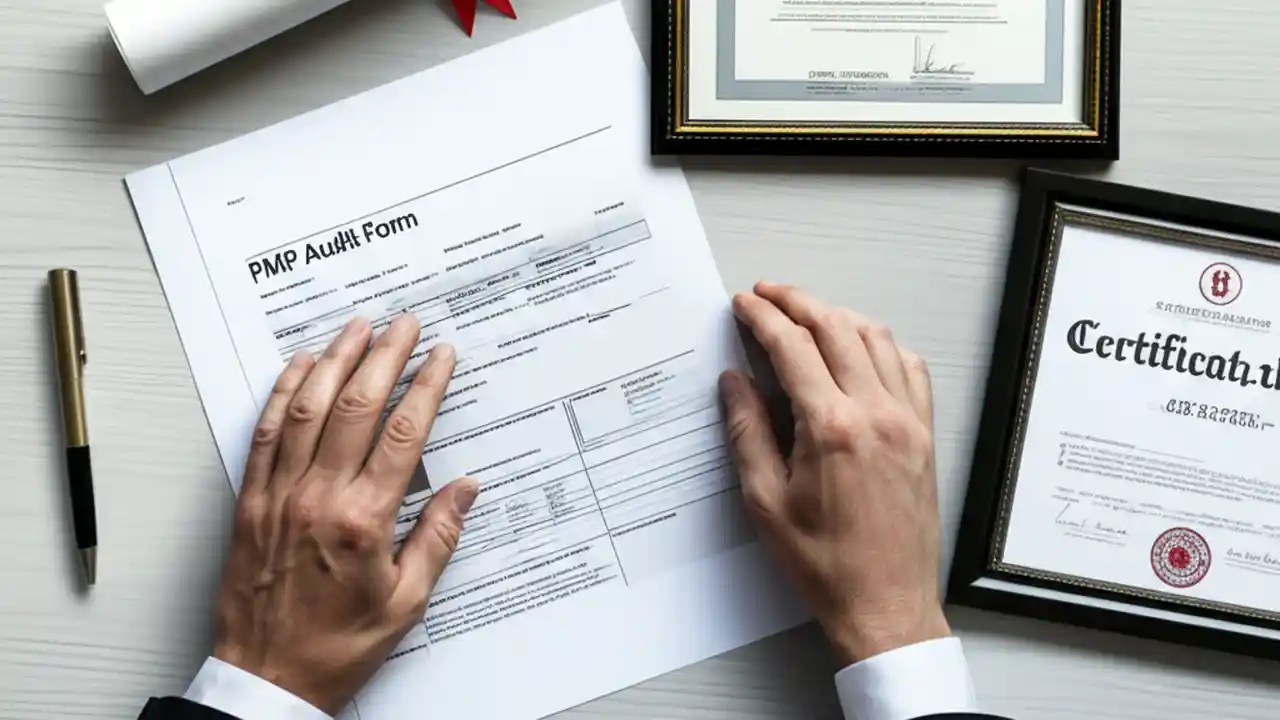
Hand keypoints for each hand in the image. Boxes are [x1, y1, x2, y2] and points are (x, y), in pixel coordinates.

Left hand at [212, 314, 478, 713]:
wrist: (267, 679)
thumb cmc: (336, 648)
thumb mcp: (406, 603)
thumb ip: (437, 538)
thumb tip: (466, 488)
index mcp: (363, 522)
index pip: (404, 434)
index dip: (426, 386)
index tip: (441, 356)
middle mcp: (319, 498)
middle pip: (356, 407)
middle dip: (385, 356)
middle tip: (404, 323)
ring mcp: (279, 495)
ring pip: (307, 409)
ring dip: (334, 361)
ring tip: (357, 327)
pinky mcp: (250, 502)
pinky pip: (266, 434)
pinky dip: (282, 394)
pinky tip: (298, 366)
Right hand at [720, 282, 948, 665]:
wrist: (885, 604)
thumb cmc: (825, 564)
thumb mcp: (765, 501)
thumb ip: (747, 432)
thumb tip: (735, 382)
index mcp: (831, 428)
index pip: (793, 347)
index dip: (764, 317)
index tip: (745, 304)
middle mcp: (876, 414)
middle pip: (835, 328)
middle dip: (797, 302)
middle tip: (768, 294)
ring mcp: (908, 421)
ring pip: (877, 339)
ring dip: (838, 316)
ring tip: (808, 314)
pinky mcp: (926, 435)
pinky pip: (911, 368)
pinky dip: (883, 346)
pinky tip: (863, 349)